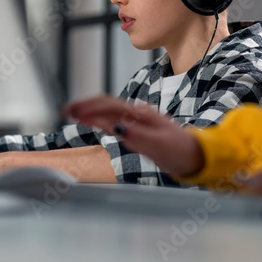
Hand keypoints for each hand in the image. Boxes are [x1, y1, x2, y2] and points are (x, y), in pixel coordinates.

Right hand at [64, 96, 204, 177]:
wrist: (196, 155)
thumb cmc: (179, 151)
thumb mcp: (158, 146)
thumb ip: (137, 136)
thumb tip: (115, 127)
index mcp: (141, 115)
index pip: (109, 108)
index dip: (89, 109)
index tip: (71, 111)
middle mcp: (139, 113)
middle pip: (107, 105)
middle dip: (86, 106)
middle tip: (66, 110)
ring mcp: (139, 119)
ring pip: (111, 110)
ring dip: (92, 111)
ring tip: (74, 113)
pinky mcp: (140, 128)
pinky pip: (116, 119)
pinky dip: (102, 118)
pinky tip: (95, 121)